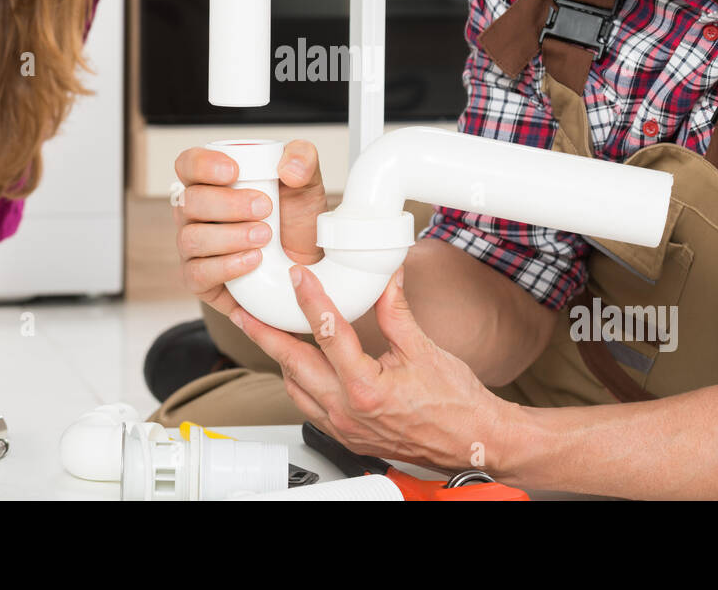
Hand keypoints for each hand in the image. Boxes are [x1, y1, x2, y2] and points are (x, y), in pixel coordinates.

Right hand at [172, 139, 326, 316]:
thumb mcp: (306, 182)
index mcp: (211, 181)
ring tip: (264, 236)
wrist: (304, 263)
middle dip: (229, 204)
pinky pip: (197, 273)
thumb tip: (288, 168)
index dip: (203, 165)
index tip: (234, 171)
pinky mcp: (199, 278)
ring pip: (191, 238)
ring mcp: (193, 246)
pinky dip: (227, 266)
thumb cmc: (293, 220)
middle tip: (265, 208)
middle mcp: (195, 212)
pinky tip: (254, 259)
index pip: (187, 164)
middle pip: (190, 202)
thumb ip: (302, 158)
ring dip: (230, 236)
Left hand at [228, 261, 515, 474]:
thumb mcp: (424, 349)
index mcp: (367, 387)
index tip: (297, 277)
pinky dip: (298, 382)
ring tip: (267, 332)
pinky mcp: (346, 435)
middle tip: (245, 312)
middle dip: (265, 336)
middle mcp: (348, 411)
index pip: (328, 334)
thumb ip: (396, 311)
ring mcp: (344, 427)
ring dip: (280, 360)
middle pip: (292, 365)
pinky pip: (309, 406)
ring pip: (295, 389)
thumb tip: (387, 276)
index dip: (310, 300)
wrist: (472, 441)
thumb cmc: (455, 404)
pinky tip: (300, 365)